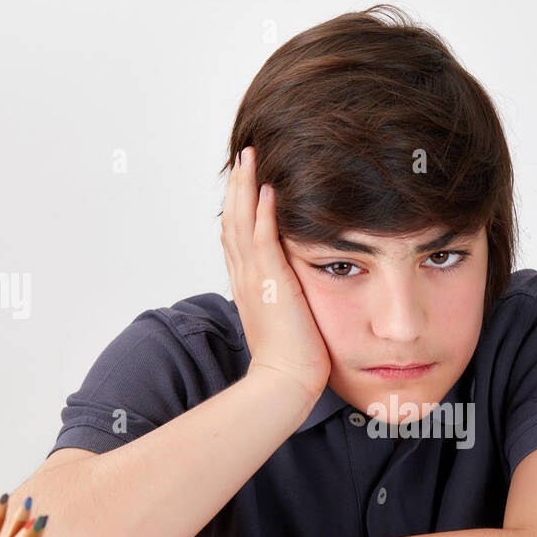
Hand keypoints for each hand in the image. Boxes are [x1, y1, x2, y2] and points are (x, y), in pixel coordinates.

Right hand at [221, 146, 330, 406]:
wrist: (286, 382)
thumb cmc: (294, 358)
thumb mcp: (289, 317)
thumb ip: (289, 295)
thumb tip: (302, 286)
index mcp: (249, 284)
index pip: (239, 236)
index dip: (241, 206)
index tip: (247, 181)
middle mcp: (246, 277)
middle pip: (234, 220)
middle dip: (239, 187)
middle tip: (245, 154)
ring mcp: (254, 278)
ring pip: (242, 222)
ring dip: (246, 187)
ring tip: (252, 156)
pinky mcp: (269, 284)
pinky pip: (262, 239)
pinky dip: (263, 212)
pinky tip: (269, 188)